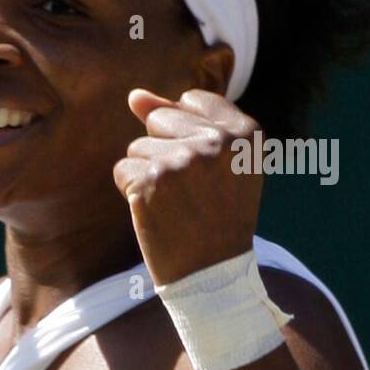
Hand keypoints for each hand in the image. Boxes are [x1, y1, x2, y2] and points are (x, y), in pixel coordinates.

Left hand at [114, 88, 262, 285]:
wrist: (211, 274)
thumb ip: (179, 119)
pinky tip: (157, 212)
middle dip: (163, 150)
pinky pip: (123, 170)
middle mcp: (219, 141)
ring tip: (175, 203)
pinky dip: (132, 192)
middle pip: (159, 118)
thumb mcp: (218, 163)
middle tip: (188, 190)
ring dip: (146, 174)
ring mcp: (185, 159)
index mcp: (247, 132)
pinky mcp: (153, 179)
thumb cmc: (214, 215)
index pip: (192, 99)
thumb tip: (134, 95)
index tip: (202, 167)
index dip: (184, 134)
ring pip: (137, 146)